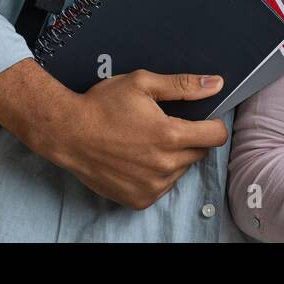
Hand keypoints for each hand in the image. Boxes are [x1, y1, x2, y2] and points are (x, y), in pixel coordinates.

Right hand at [35, 70, 228, 209]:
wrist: (68, 133)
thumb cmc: (103, 104)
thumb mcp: (143, 83)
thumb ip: (183, 85)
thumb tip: (216, 84)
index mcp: (170, 135)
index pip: (216, 136)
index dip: (213, 125)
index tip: (203, 120)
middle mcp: (164, 165)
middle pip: (199, 153)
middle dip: (189, 139)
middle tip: (164, 126)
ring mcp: (152, 186)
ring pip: (181, 170)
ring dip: (172, 157)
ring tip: (145, 142)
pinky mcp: (139, 199)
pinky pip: (162, 186)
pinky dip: (156, 174)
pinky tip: (137, 159)